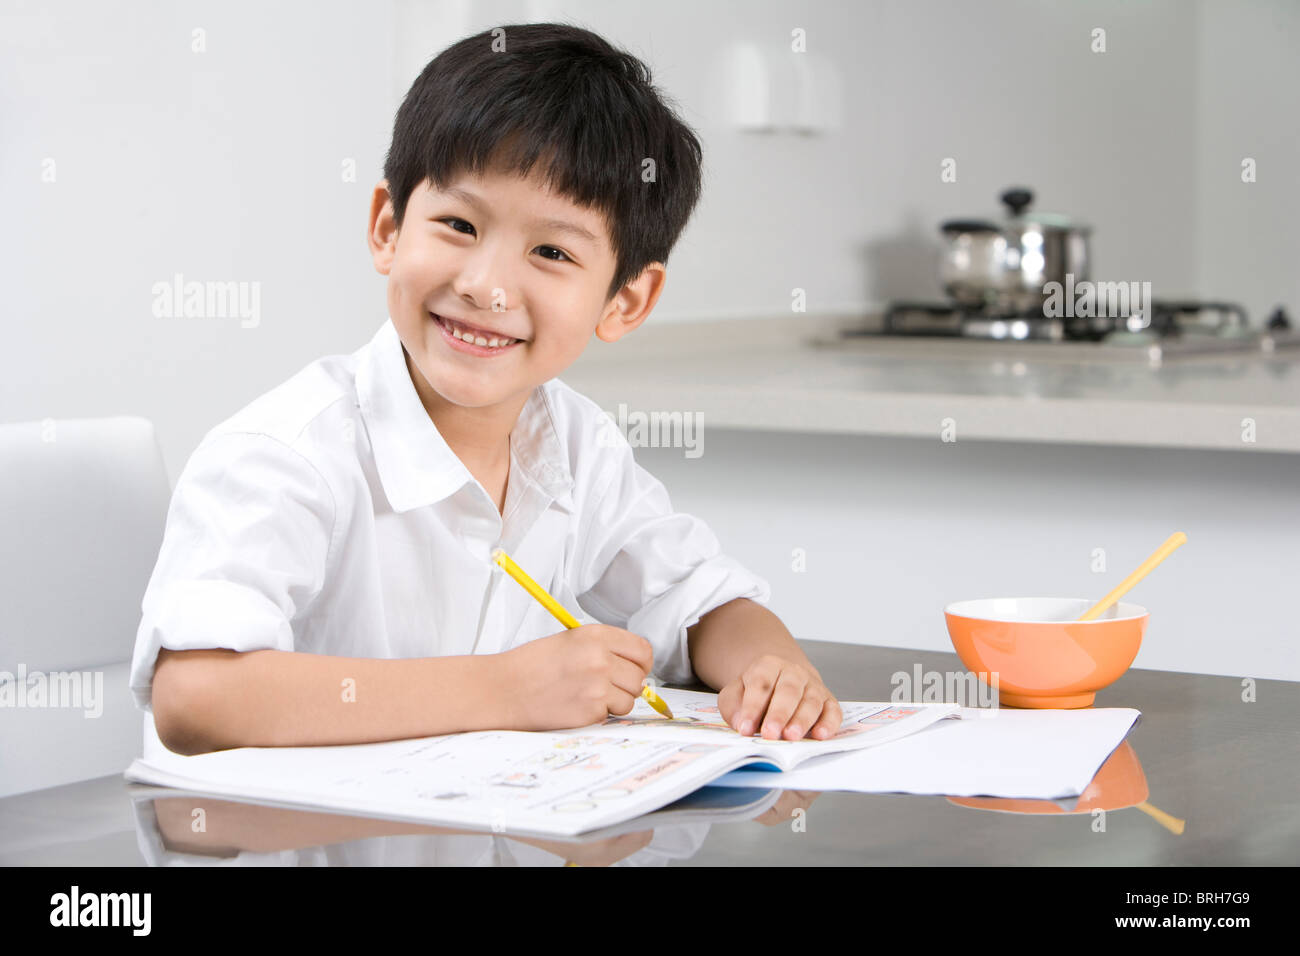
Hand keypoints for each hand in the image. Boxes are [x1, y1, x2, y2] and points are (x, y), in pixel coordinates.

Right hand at [501, 624, 652, 730]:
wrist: (503, 689)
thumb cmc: (530, 666)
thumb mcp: (569, 641)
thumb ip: (602, 648)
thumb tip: (632, 665)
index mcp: (595, 636)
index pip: (643, 650)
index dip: (641, 663)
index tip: (635, 669)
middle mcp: (600, 659)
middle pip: (639, 677)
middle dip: (626, 685)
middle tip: (606, 686)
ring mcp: (597, 686)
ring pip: (629, 700)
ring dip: (614, 702)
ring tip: (588, 696)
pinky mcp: (591, 711)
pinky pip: (610, 715)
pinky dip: (598, 714)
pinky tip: (576, 706)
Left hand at [717, 654, 842, 740]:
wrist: (782, 679)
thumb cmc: (757, 691)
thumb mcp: (736, 692)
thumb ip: (732, 706)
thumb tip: (740, 724)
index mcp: (769, 666)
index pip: (761, 683)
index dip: (753, 707)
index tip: (745, 728)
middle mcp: (794, 673)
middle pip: (788, 691)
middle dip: (779, 714)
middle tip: (770, 734)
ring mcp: (814, 686)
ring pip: (811, 701)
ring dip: (802, 720)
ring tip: (791, 737)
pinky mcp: (829, 702)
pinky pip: (833, 711)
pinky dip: (829, 724)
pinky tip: (820, 736)